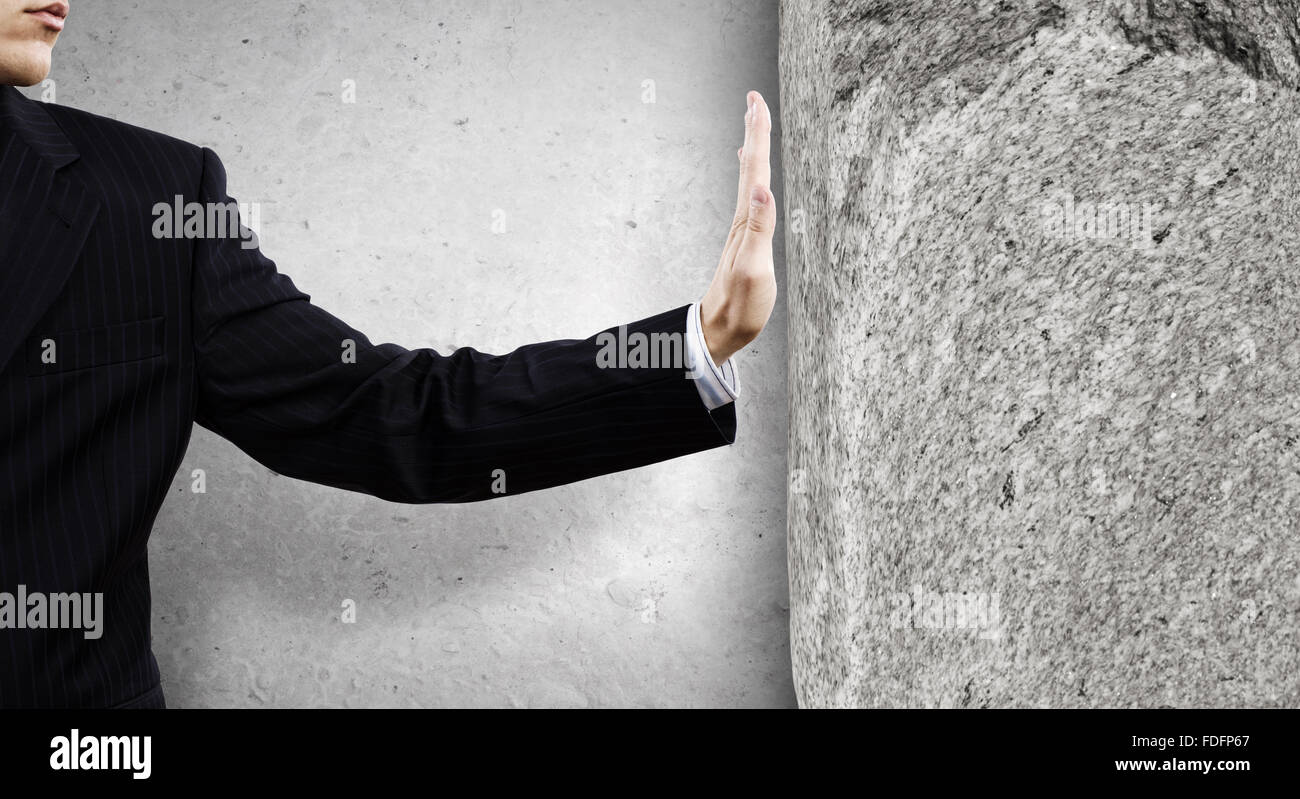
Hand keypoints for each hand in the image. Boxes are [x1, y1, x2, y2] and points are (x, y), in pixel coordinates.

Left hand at [699, 90, 777, 365]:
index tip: (756, 102)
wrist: (719, 330)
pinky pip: (750, 199)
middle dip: (754, 132)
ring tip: (753, 127)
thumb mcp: (754, 269)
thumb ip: (760, 229)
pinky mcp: (746, 242)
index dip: (757, 135)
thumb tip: (762, 189)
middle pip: (749, 167)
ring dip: (752, 150)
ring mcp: (744, 230)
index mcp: (747, 221)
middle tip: (754, 100)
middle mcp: (743, 220)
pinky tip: (752, 181)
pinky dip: (752, 180)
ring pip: (748, 180)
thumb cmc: (741, 306)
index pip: (755, 170)